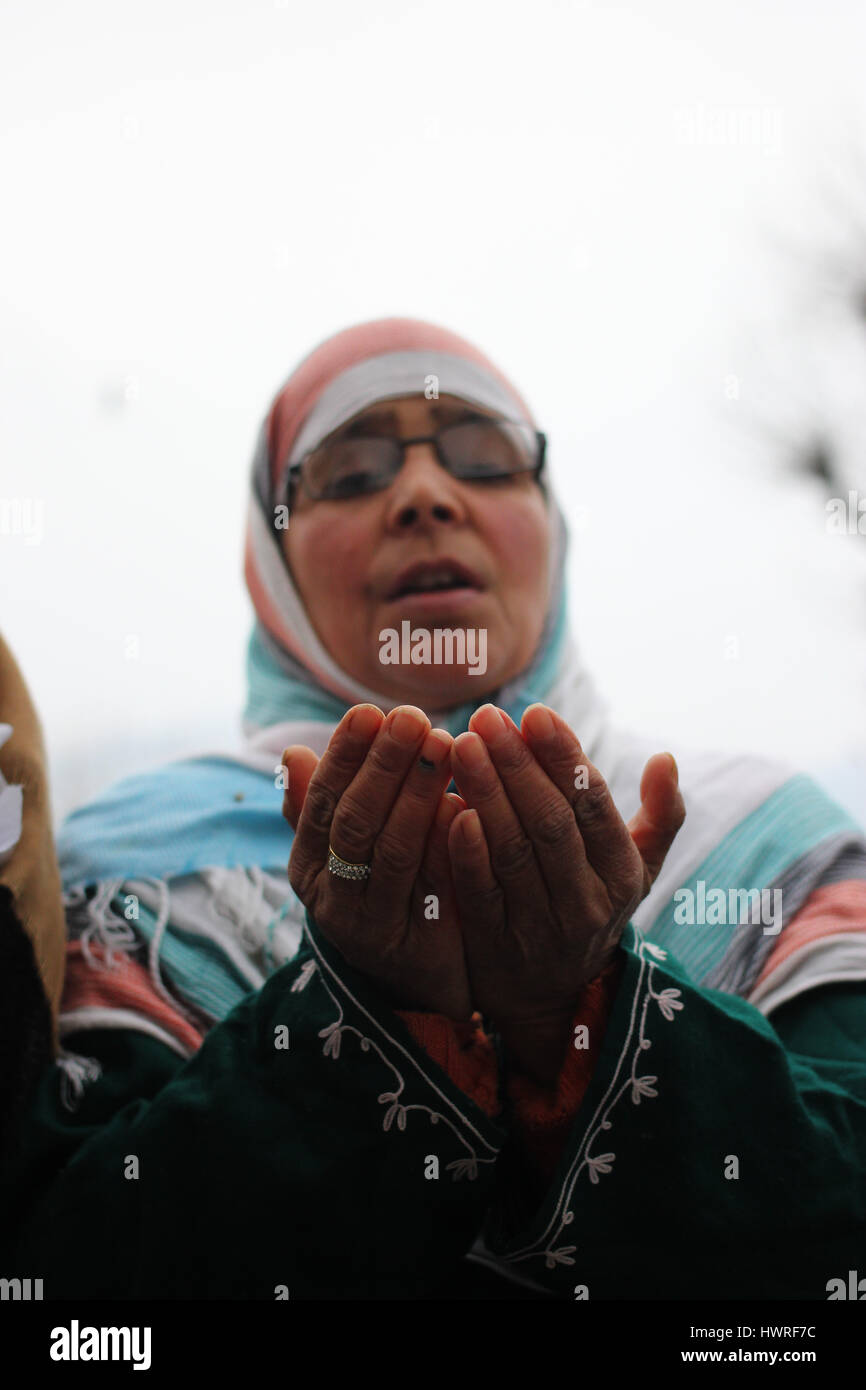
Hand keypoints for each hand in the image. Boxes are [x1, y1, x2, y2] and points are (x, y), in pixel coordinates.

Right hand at [282, 703, 472, 1019]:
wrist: (416, 983)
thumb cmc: (381, 894)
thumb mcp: (344, 854)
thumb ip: (323, 806)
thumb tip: (291, 753)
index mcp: (311, 867)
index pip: (323, 802)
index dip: (344, 756)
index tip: (370, 712)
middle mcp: (335, 899)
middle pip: (357, 824)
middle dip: (385, 766)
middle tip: (414, 718)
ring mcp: (377, 927)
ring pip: (395, 852)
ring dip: (419, 794)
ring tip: (446, 744)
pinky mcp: (422, 949)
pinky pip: (436, 888)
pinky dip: (448, 844)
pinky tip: (465, 804)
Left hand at [445, 702, 685, 1083]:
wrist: (552, 999)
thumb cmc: (591, 906)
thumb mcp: (635, 869)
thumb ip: (661, 816)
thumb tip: (666, 757)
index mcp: (622, 874)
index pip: (592, 805)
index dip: (564, 756)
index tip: (534, 711)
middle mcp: (586, 902)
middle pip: (550, 823)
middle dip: (518, 764)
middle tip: (486, 717)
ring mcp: (540, 927)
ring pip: (513, 852)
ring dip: (487, 793)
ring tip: (462, 744)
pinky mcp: (494, 945)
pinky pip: (480, 892)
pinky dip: (466, 851)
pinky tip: (449, 809)